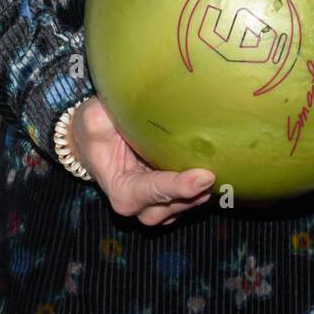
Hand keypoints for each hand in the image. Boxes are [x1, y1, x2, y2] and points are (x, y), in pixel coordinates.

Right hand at [68, 95, 214, 227]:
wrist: (95, 143)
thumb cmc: (95, 129)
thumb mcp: (94, 119)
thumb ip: (104, 118)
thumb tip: (131, 106)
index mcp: (121, 189)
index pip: (153, 191)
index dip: (179, 186)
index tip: (204, 177)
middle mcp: (138, 204)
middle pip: (173, 205)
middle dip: (195, 192)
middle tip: (216, 172)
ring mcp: (154, 205)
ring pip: (184, 207)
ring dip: (202, 193)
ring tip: (220, 171)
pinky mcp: (168, 199)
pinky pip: (189, 201)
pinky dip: (201, 189)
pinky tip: (214, 170)